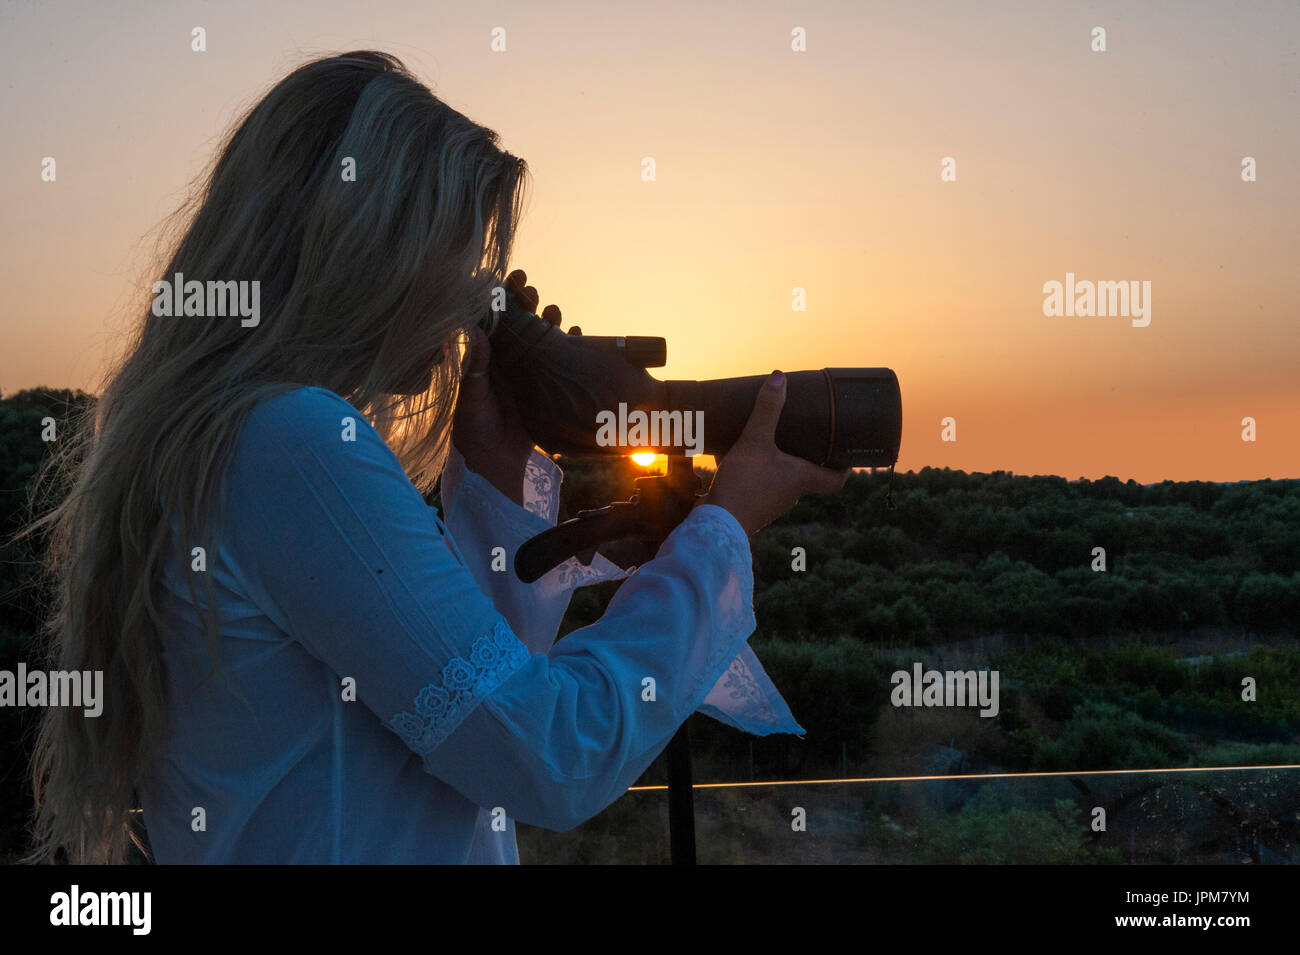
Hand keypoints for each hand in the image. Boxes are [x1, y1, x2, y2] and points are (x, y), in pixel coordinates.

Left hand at [451, 269, 561, 504]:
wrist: (496, 466)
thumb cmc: (476, 432)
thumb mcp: (474, 398)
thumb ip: (477, 367)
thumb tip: (478, 330)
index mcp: (485, 360)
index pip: (495, 321)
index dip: (502, 298)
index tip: (511, 279)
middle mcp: (505, 363)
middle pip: (519, 324)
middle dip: (528, 305)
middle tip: (534, 291)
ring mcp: (527, 374)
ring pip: (541, 339)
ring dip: (549, 323)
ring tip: (556, 312)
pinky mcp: (546, 388)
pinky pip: (559, 362)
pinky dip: (570, 347)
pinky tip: (579, 336)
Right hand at [696, 371, 849, 536]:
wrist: (717, 524)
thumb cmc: (744, 485)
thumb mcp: (754, 441)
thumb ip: (766, 411)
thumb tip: (779, 377)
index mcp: (801, 479)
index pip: (836, 480)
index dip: (844, 467)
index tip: (845, 452)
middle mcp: (790, 494)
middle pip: (807, 475)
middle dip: (804, 456)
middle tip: (803, 435)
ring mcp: (770, 502)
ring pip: (779, 479)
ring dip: (775, 462)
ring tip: (766, 441)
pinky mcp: (749, 506)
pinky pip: (756, 484)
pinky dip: (751, 471)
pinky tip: (733, 456)